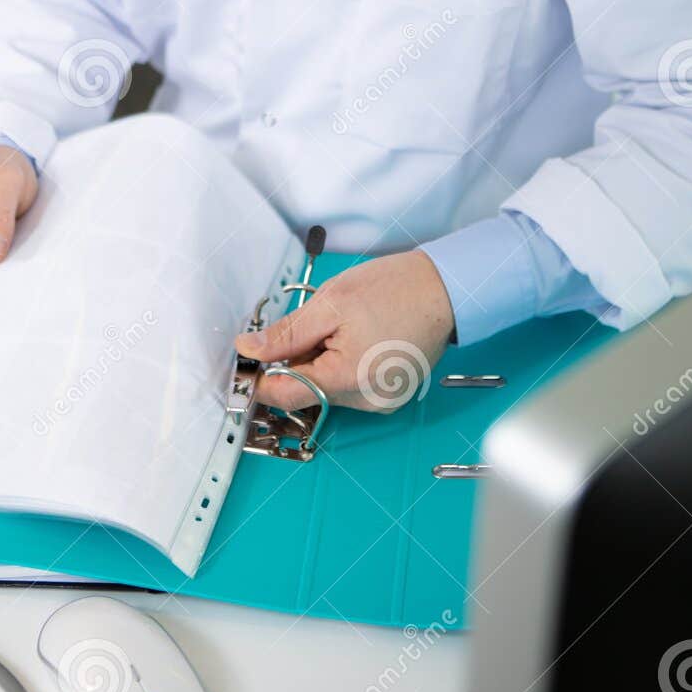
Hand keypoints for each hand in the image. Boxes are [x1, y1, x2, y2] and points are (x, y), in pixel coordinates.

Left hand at [233, 250, 454, 412]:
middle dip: (297, 360)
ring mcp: (381, 402)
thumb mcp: (331, 302)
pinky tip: (358, 338)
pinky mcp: (390, 396)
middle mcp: (366, 401)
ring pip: (328, 388)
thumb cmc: (395, 289)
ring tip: (344, 326)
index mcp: (348, 379)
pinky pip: (350, 386)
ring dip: (321, 361)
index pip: (285, 394)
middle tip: (311, 323)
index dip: (260, 378)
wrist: (446, 289)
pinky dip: (342, 365)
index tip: (245, 362)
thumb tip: (250, 349)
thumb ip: (287, 333)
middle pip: (307, 390)